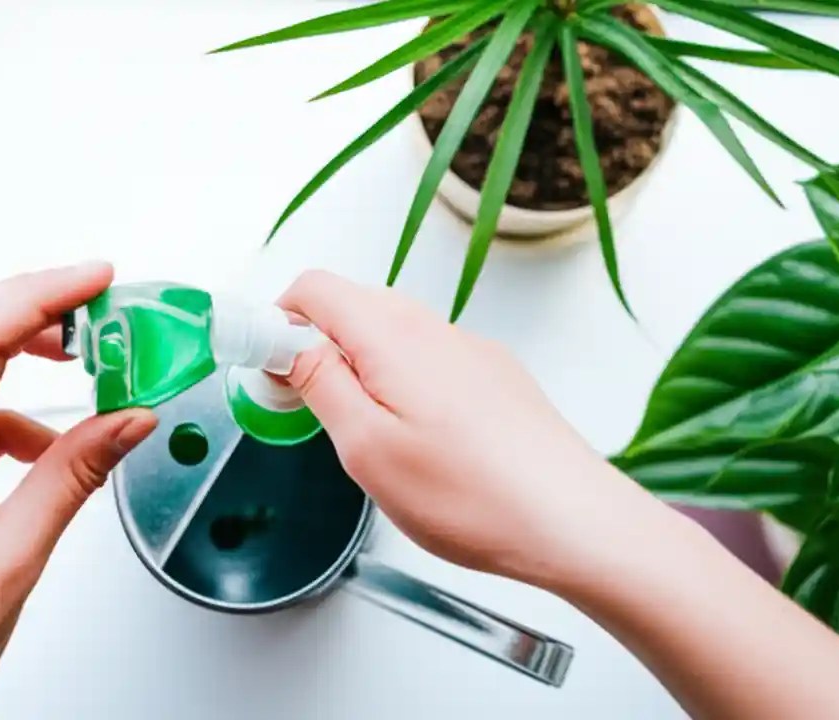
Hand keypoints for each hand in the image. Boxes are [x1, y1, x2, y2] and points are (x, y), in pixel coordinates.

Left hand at [0, 263, 156, 719]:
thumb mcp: (16, 559)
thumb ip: (75, 474)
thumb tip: (132, 418)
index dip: (40, 296)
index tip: (98, 278)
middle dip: (32, 307)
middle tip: (101, 301)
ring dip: (19, 355)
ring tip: (86, 361)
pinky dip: (6, 415)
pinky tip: (45, 445)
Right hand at [278, 270, 659, 589]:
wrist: (575, 521)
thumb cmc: (477, 495)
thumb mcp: (367, 448)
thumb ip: (320, 385)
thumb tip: (289, 346)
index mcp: (392, 336)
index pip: (314, 289)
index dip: (276, 321)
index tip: (263, 366)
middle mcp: (433, 329)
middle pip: (351, 306)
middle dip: (313, 346)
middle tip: (301, 406)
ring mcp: (469, 350)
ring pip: (390, 335)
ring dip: (357, 367)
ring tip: (358, 434)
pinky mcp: (493, 377)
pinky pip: (427, 359)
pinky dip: (398, 382)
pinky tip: (411, 440)